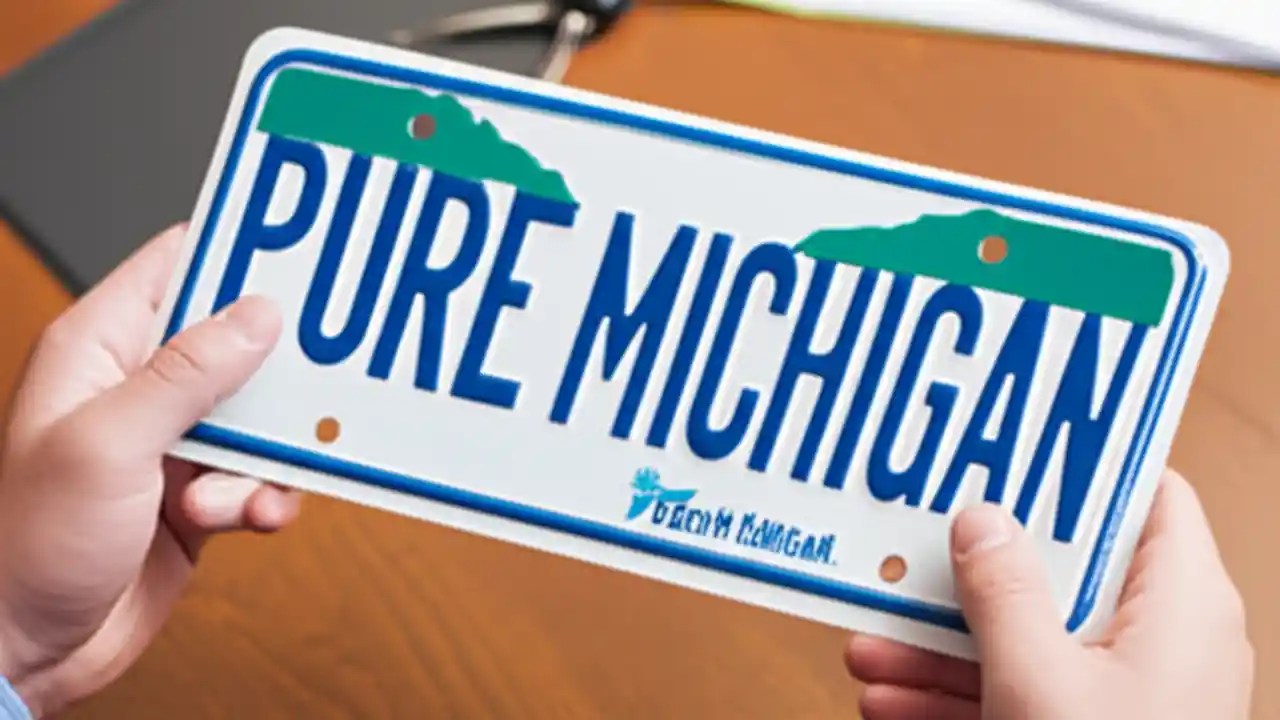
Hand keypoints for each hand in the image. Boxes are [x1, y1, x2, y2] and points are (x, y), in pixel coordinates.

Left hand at [0, 224, 301, 715]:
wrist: (25, 649)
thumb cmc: (29, 544)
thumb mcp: (108, 445)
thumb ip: (187, 375)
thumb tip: (256, 314)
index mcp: (100, 349)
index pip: (178, 266)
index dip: (238, 252)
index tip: (301, 254)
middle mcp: (139, 387)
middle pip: (237, 342)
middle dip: (276, 370)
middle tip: (307, 383)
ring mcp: (172, 441)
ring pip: (261, 416)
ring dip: (267, 456)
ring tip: (229, 490)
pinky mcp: (200, 492)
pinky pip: (262, 474)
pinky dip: (265, 497)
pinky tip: (243, 518)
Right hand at [845, 470, 1253, 719]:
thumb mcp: (1039, 680)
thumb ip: (1005, 589)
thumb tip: (983, 516)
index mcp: (1181, 602)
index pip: (1144, 496)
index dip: (1079, 466)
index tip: (1007, 448)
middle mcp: (1164, 639)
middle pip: (1060, 574)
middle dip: (968, 577)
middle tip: (906, 554)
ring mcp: (1128, 691)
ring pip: (1029, 642)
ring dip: (943, 649)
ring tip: (867, 648)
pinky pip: (1024, 696)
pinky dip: (961, 698)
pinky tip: (890, 704)